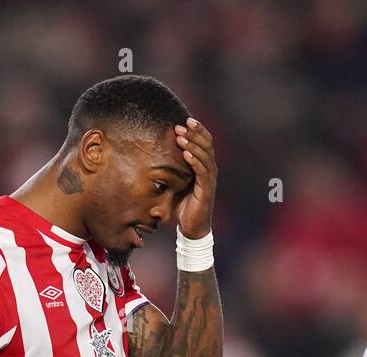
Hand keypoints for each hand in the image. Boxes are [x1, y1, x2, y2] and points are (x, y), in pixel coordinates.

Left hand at [173, 118, 215, 237]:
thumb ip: (174, 167)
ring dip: (193, 145)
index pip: (204, 143)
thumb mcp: (177, 181)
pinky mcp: (206, 190)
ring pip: (205, 156)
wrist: (192, 226)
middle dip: (195, 133)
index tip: (184, 119)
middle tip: (182, 123)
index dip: (197, 131)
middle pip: (207, 145)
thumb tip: (156, 152)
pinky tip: (186, 154)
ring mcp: (209, 180)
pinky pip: (202, 172)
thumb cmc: (184, 203)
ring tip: (181, 136)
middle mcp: (210, 170)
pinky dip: (195, 162)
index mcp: (204, 165)